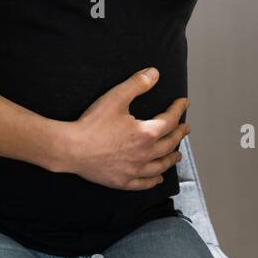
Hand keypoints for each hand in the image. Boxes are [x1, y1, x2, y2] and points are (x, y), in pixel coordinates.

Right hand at [65, 68, 189, 189]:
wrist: (71, 149)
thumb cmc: (93, 123)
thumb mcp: (116, 98)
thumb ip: (137, 84)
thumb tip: (155, 73)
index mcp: (147, 133)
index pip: (170, 120)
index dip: (178, 109)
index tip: (183, 103)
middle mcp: (145, 154)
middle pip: (170, 143)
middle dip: (180, 133)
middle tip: (185, 128)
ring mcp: (135, 170)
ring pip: (160, 165)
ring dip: (171, 158)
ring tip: (178, 154)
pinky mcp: (122, 181)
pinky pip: (144, 183)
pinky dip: (154, 180)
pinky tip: (158, 178)